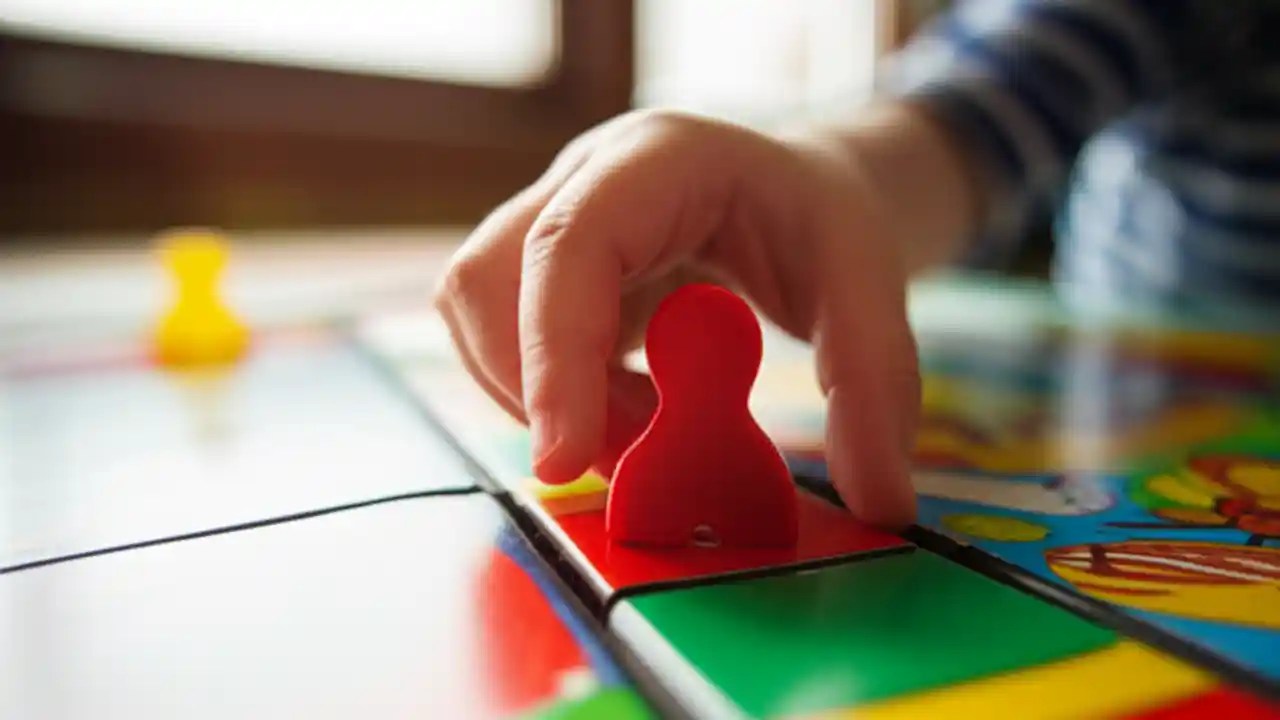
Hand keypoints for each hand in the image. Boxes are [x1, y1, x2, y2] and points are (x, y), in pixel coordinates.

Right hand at [434, 109, 922, 527]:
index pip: (567, 245)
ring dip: (549, 398)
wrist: (794, 189)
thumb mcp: (868, 283)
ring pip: (479, 318)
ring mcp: (548, 222)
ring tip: (646, 425)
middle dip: (544, 390)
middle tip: (638, 450)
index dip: (553, 355)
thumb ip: (874, 382)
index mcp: (657, 160)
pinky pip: (504, 341)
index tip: (564, 460)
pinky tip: (631, 408)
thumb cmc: (822, 218)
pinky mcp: (540, 273)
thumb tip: (882, 502)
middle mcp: (581, 181)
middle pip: (488, 283)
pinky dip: (557, 396)